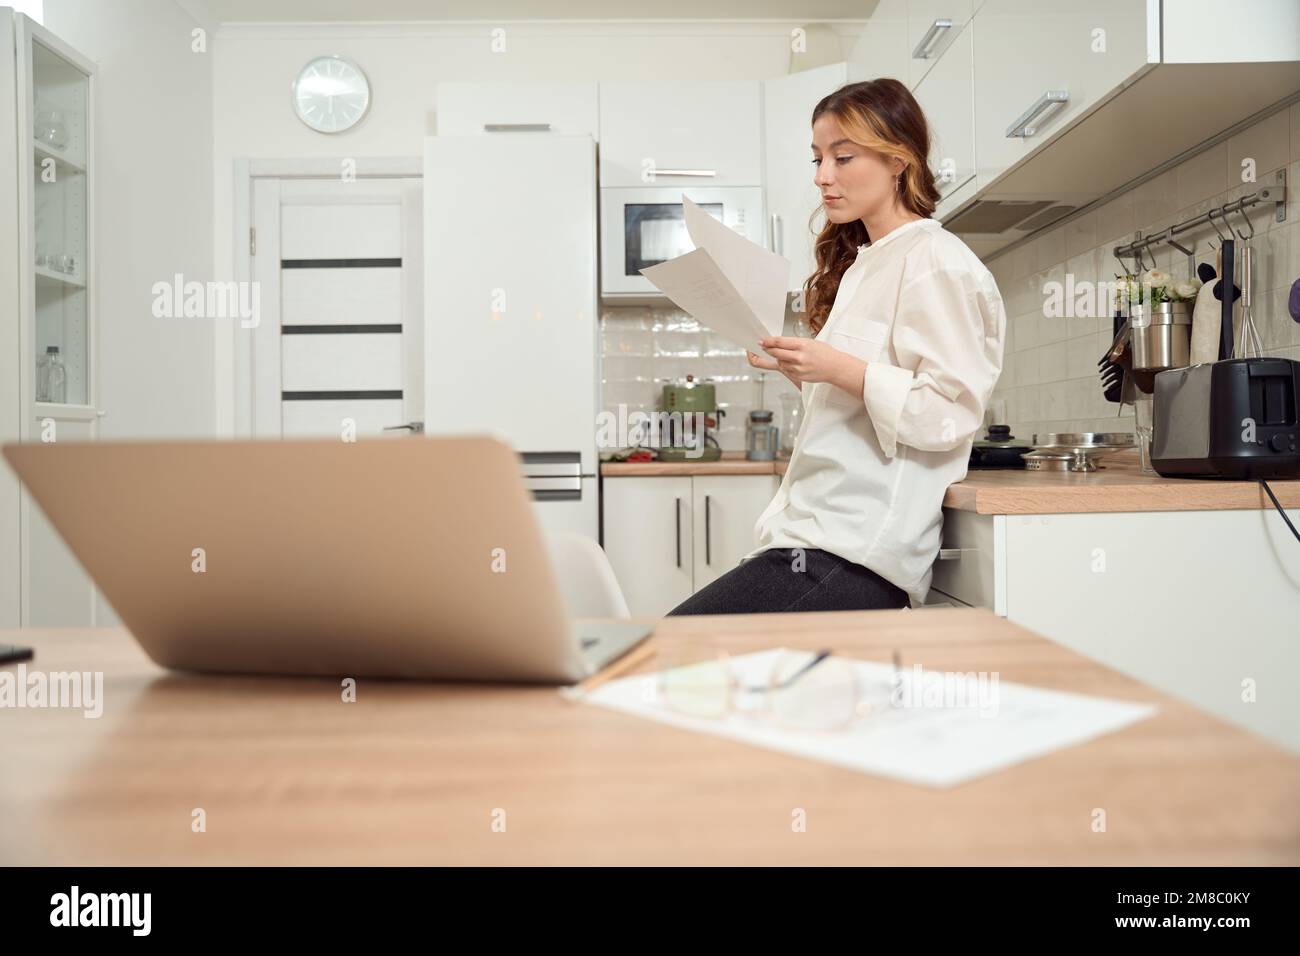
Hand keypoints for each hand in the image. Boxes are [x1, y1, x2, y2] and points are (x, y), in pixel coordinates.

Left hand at [747, 336, 865, 397]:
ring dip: (778, 358)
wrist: (835, 367)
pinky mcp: (798, 376)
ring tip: (787, 355)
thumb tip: (776, 343)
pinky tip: (793, 363)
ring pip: (779, 362)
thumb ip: (792, 343)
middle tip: (763, 346)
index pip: (779, 342)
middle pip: (775, 353)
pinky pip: (785, 370)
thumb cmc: (823, 353)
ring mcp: (798, 368)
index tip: (761, 340)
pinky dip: (785, 366)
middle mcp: (799, 357)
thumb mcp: (809, 342)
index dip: (767, 341)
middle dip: (767, 349)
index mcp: (802, 345)